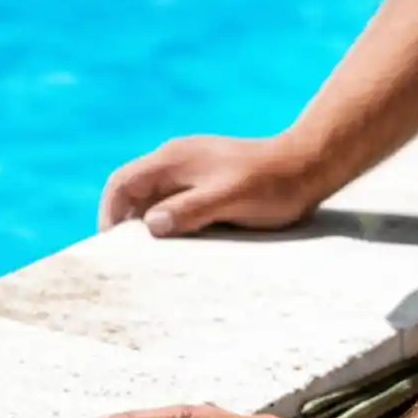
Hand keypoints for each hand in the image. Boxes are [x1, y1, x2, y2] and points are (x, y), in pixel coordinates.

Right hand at [97, 136, 324, 236]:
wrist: (308, 166)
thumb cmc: (270, 185)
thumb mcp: (228, 199)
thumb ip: (189, 210)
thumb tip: (151, 225)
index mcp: (173, 159)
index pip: (122, 183)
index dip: (109, 214)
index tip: (110, 245)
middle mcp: (176, 160)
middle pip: (133, 191)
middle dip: (124, 222)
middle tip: (126, 257)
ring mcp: (192, 169)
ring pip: (153, 198)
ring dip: (147, 225)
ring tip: (151, 255)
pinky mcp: (207, 181)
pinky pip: (174, 202)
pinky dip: (168, 222)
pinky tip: (179, 243)